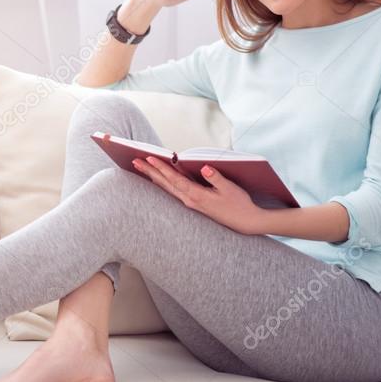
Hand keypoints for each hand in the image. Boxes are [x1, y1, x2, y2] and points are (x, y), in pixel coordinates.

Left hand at [131, 156, 266, 234]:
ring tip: (140, 168)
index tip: (149, 158)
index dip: (162, 168)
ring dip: (153, 177)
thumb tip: (204, 167)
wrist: (245, 223)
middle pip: (165, 184)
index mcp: (197, 196)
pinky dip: (163, 183)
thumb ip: (216, 178)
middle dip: (150, 172)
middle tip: (135, 161)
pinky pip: (173, 192)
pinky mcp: (194, 204)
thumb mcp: (230, 189)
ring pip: (167, 188)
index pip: (175, 179)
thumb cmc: (239, 204)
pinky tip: (157, 179)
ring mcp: (190, 204)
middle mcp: (190, 201)